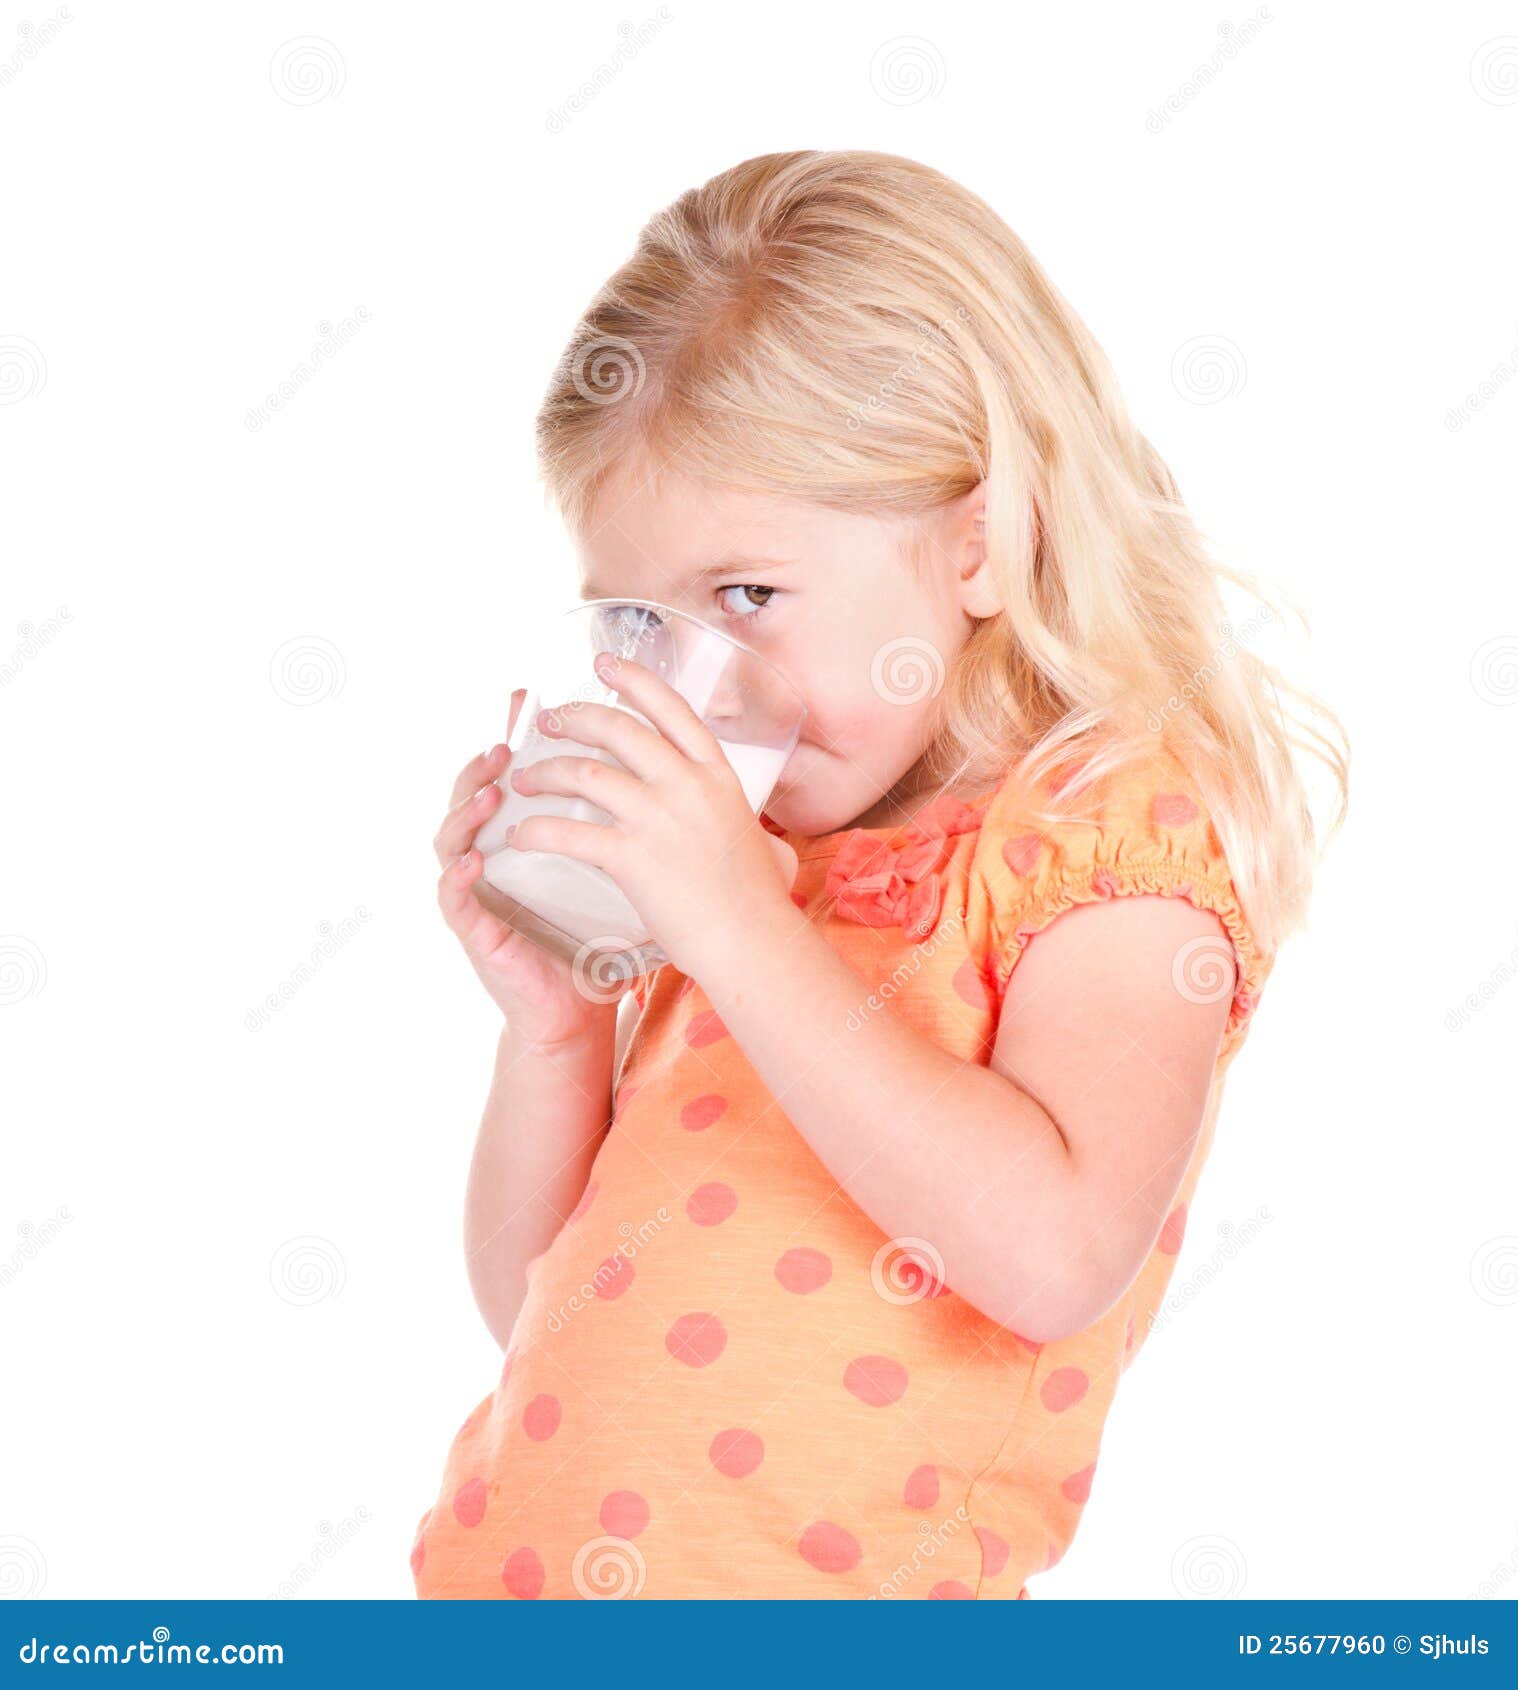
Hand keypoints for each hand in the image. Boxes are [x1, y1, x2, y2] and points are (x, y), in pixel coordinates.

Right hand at [433, 687, 620, 1043]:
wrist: (581, 1009)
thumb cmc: (599, 941)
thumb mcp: (618, 873)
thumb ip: (628, 827)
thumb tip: (675, 777)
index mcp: (526, 834)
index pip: (513, 774)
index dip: (514, 735)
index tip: (530, 701)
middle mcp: (493, 854)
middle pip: (471, 793)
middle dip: (484, 763)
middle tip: (507, 744)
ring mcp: (477, 891)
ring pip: (450, 836)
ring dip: (466, 810)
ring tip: (490, 793)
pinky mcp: (473, 931)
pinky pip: (451, 897)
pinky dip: (456, 876)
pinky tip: (472, 859)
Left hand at [501, 652, 799, 982]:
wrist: (753, 941)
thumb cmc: (755, 900)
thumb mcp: (753, 835)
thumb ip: (731, 813)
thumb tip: (732, 812)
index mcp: (717, 774)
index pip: (671, 709)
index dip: (634, 679)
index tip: (604, 662)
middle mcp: (687, 785)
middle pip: (618, 728)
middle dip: (574, 718)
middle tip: (549, 721)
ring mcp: (659, 818)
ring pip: (585, 773)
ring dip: (545, 772)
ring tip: (523, 781)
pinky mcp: (632, 857)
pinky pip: (568, 832)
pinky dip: (536, 830)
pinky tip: (520, 836)